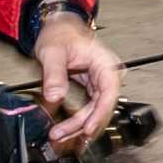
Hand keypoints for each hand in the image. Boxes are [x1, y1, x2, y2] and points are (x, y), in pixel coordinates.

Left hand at [32, 13, 122, 152]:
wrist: (58, 27)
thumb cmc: (61, 34)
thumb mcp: (53, 52)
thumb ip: (54, 75)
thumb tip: (55, 97)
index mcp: (106, 63)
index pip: (109, 93)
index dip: (99, 114)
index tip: (87, 128)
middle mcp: (108, 74)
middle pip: (100, 106)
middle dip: (81, 124)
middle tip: (61, 135)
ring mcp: (101, 82)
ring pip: (94, 110)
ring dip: (78, 125)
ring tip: (60, 135)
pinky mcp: (92, 88)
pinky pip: (89, 107)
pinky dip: (78, 119)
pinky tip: (69, 130)